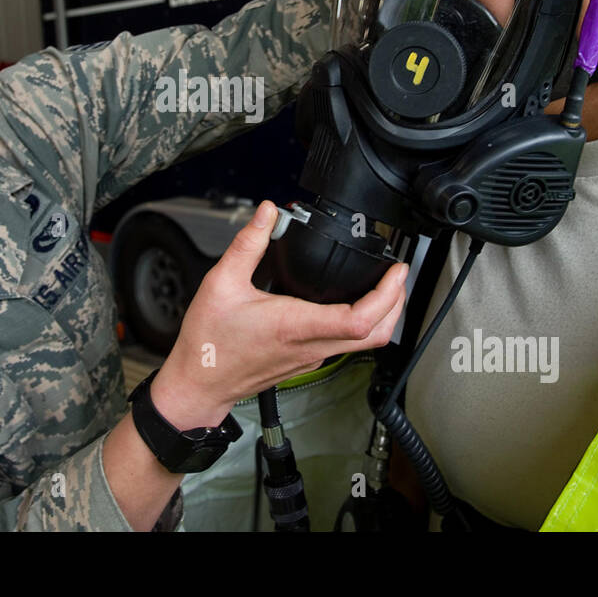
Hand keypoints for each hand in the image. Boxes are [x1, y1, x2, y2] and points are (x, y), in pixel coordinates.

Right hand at [150, 201, 408, 429]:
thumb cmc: (209, 343)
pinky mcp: (306, 362)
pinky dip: (363, 325)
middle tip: (398, 275)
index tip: (395, 271)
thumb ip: (247, 244)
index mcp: (295, 326)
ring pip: (366, 344)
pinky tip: (352, 304)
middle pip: (376, 335)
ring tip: (384, 287)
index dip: (386, 295)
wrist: (199, 383)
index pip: (358, 319)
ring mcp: (311, 358)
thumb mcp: (222, 282)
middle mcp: (310, 346)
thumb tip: (266, 214)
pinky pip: (348, 346)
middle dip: (396, 303)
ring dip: (384, 316)